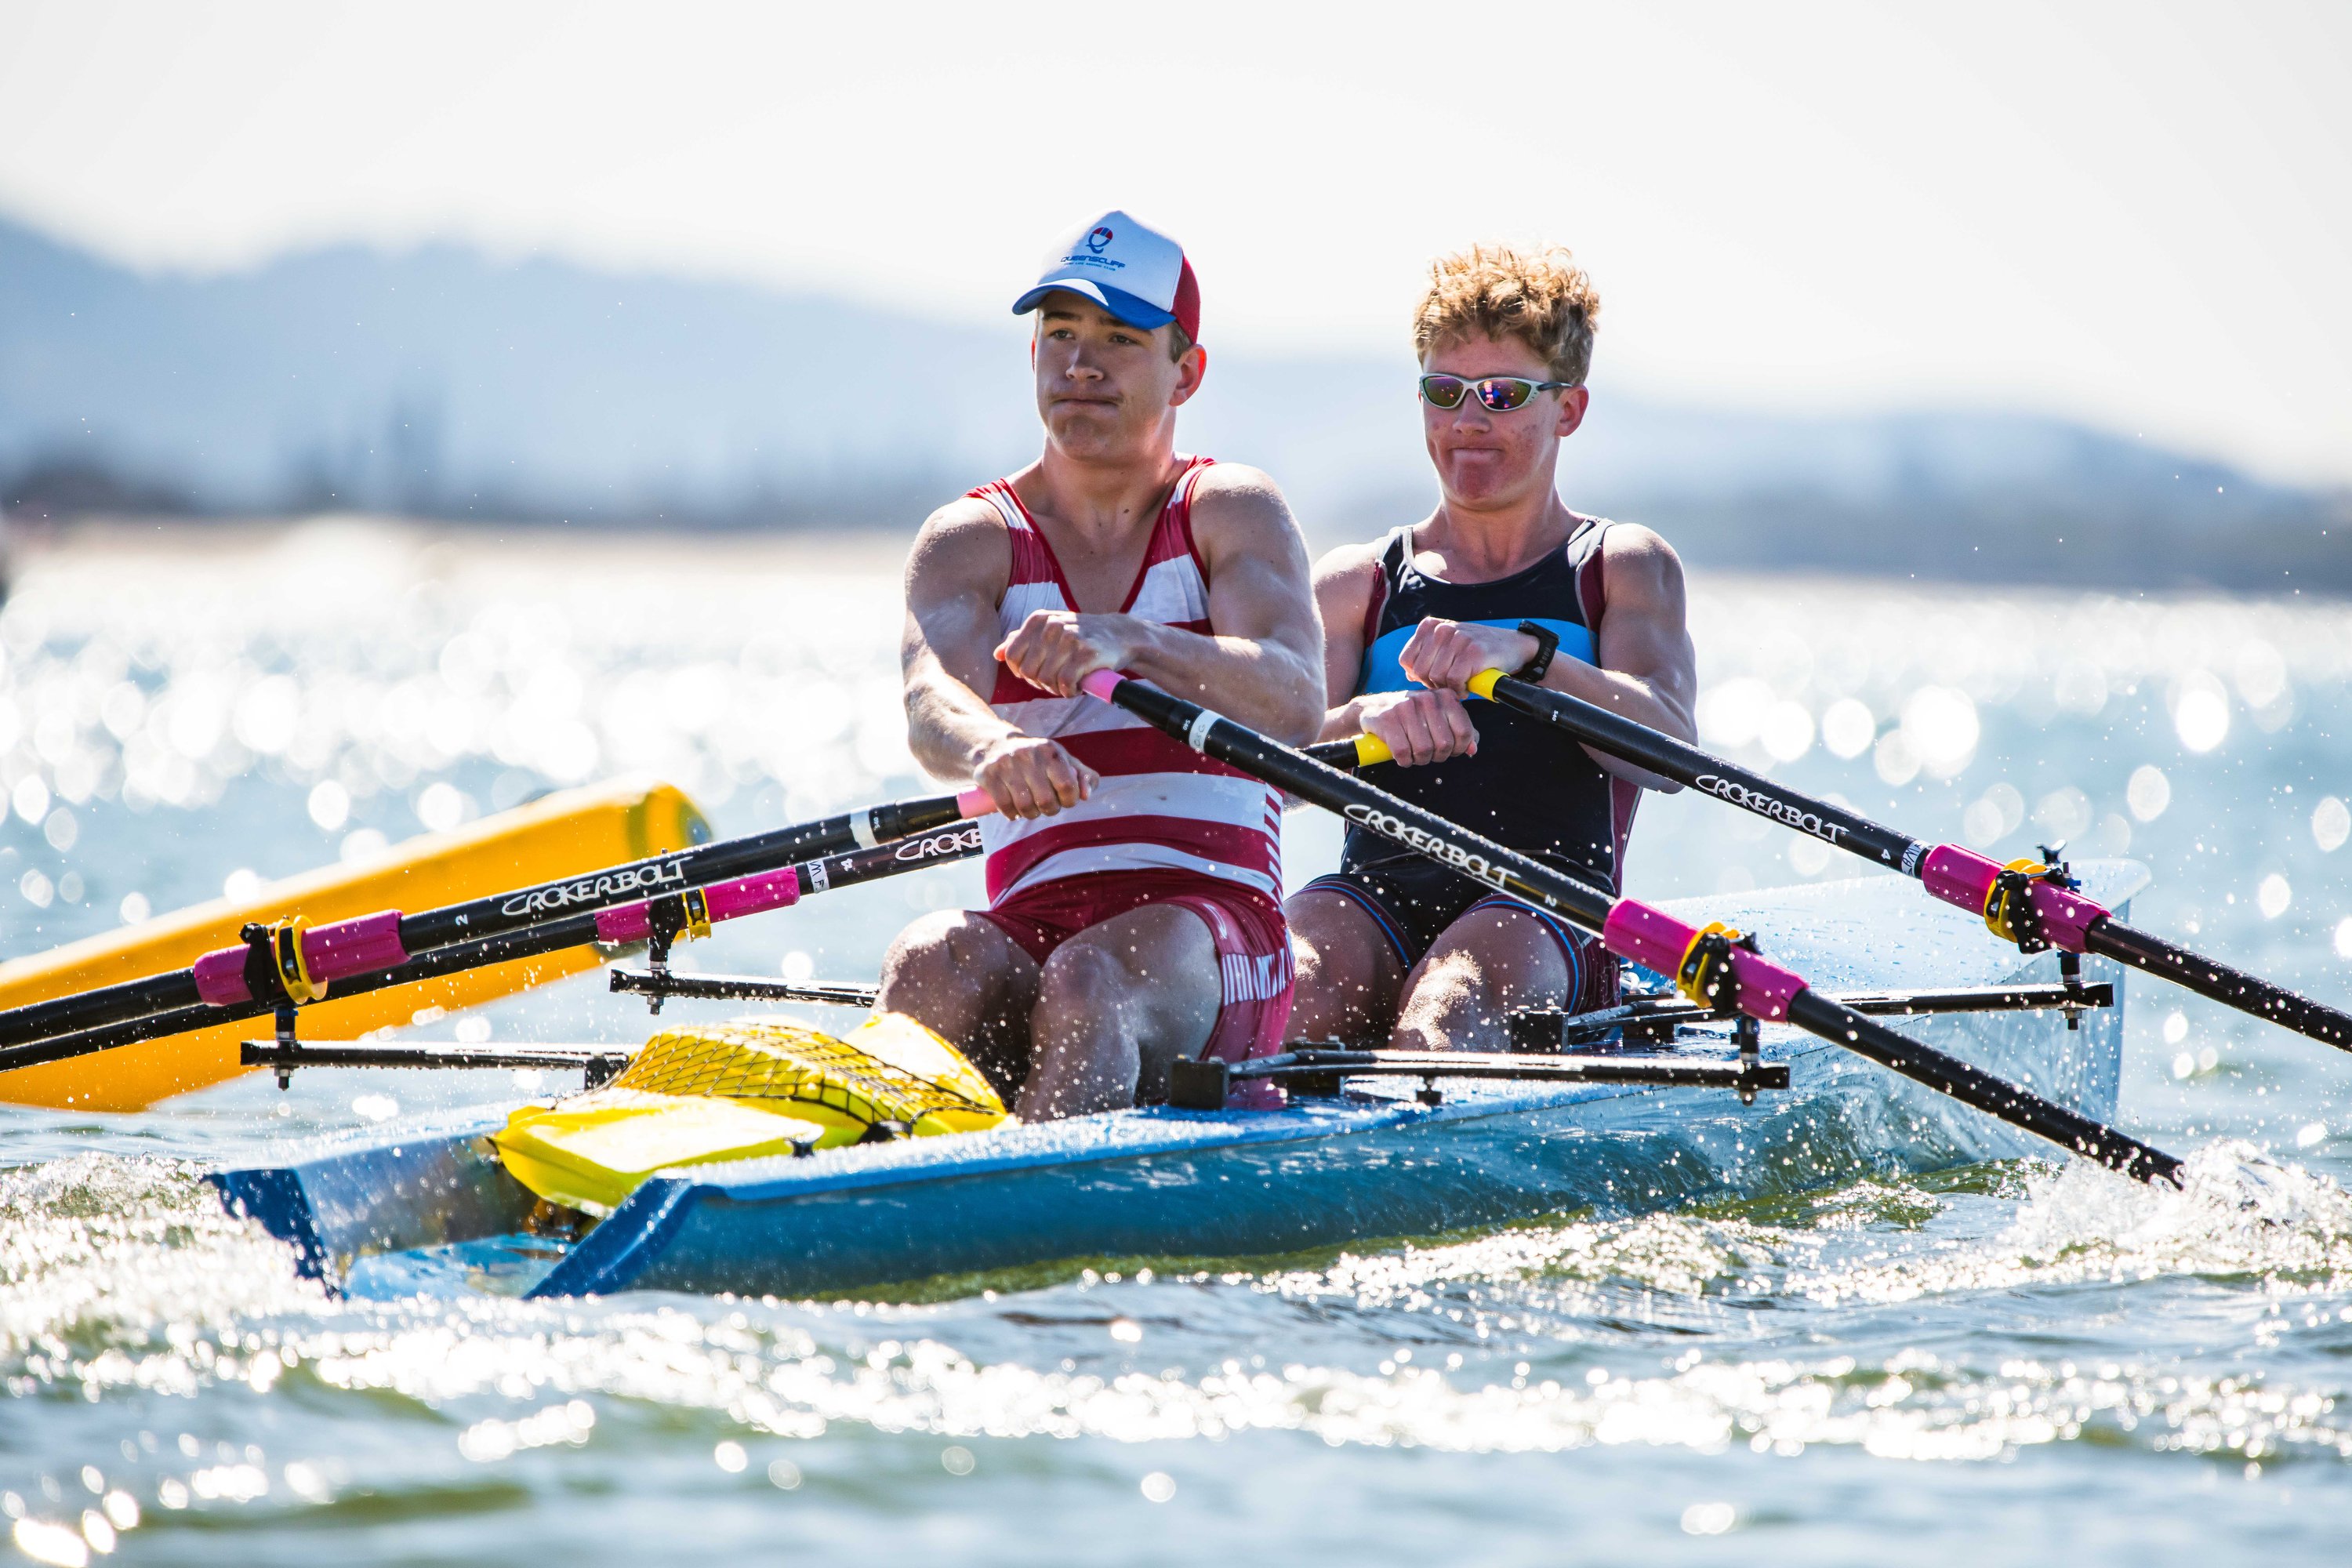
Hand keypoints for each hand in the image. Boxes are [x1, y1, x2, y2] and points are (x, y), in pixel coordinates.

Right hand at [972, 733, 1099, 819]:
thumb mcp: (1062, 760)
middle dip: (1050, 810)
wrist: (996, 746)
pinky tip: (1014, 811)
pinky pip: (1004, 806)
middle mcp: (1028, 755)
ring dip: (1030, 814)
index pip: (1067, 786)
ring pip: (1025, 806)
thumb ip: (1083, 776)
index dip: (1069, 800)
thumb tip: (1086, 796)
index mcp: (1050, 751)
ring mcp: (1006, 765)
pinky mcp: (989, 775)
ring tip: (1031, 809)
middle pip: (1046, 800)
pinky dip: (1011, 814)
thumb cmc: (1037, 758)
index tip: (1064, 800)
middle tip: (1046, 807)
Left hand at [995, 609, 1137, 696]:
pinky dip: (1070, 691)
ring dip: (1057, 689)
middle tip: (1057, 681)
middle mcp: (1052, 626)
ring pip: (1047, 679)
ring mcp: (1070, 638)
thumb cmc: (1081, 636)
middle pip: (1029, 672)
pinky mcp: (1086, 654)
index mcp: (1038, 619)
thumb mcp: (1050, 630)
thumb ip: (1023, 640)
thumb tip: (997, 654)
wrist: (1120, 634)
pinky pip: (1065, 683)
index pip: (1013, 656)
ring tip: (1070, 682)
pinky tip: (1078, 687)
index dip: (1023, 672)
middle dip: (1041, 683)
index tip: (1040, 673)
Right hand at [1357, 689, 1477, 766]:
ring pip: (1424, 750)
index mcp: (1445, 697)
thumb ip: (1461, 731)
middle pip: (1444, 745)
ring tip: (1413, 753)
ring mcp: (1405, 708)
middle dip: (1437, 756)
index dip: (1458, 749)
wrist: (1374, 708)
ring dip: (1419, 760)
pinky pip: (1403, 752)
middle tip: (1428, 753)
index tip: (1447, 749)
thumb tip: (1473, 750)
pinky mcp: (1386, 720)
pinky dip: (1404, 760)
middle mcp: (1427, 699)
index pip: (1464, 732)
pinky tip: (1402, 755)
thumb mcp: (1440, 718)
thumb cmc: (1413, 717)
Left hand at [1398, 616, 1536, 693]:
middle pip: (1420, 671)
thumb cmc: (1476, 650)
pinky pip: (1454, 680)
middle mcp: (1442, 629)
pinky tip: (1467, 687)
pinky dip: (1460, 690)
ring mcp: (1458, 638)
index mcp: (1430, 626)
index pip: (1406, 660)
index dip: (1418, 676)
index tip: (1433, 679)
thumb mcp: (1447, 648)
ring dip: (1448, 688)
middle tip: (1448, 685)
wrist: (1512, 646)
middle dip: (1433, 684)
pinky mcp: (1473, 652)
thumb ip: (1427, 658)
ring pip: (1437, 677)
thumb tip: (1409, 675)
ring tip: (1460, 684)